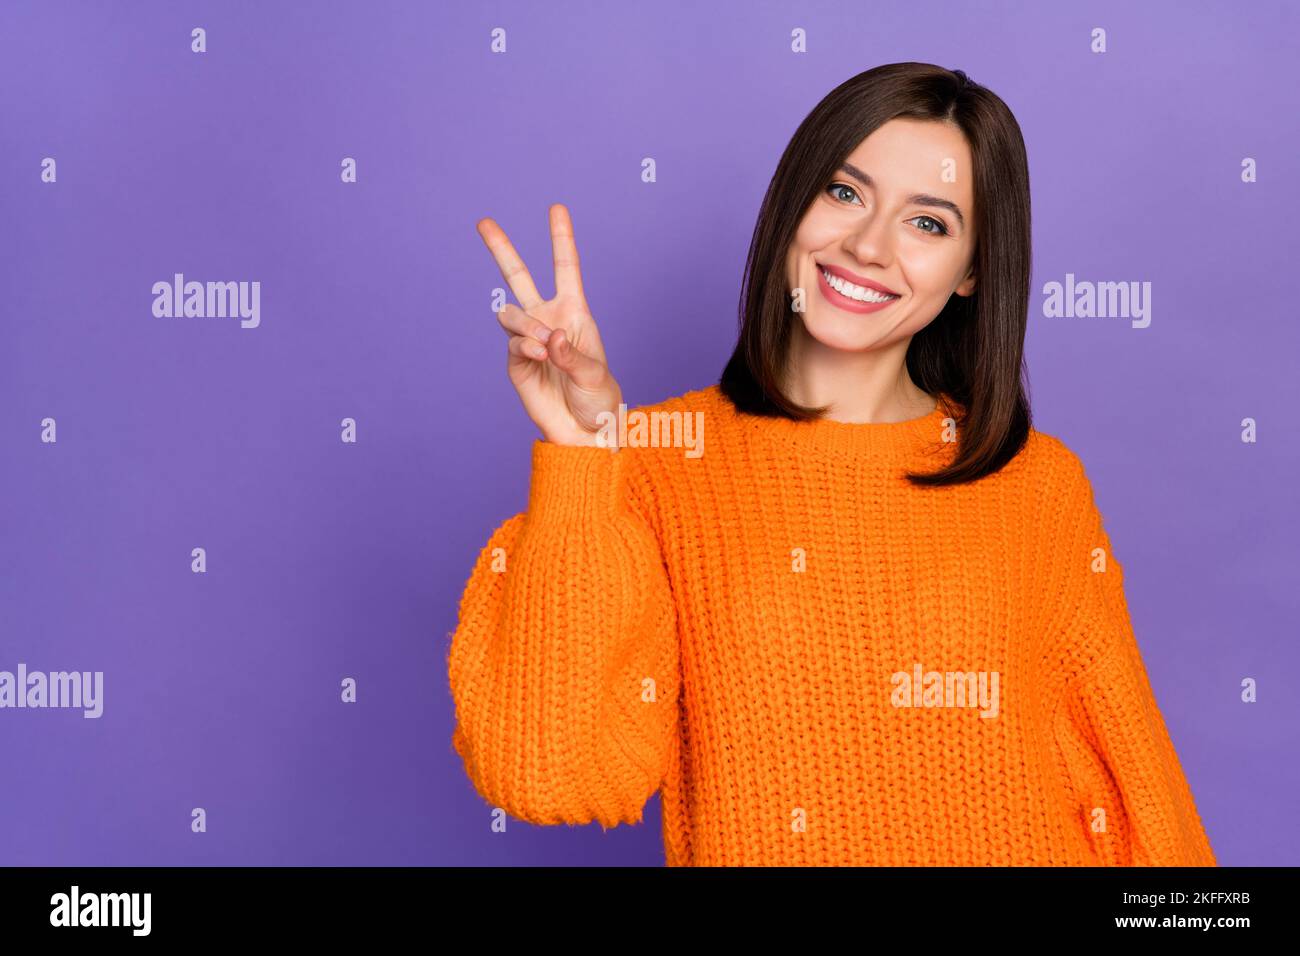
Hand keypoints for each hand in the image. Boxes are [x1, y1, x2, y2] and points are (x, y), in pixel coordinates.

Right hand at [476, 204, 621, 446]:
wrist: (584, 433)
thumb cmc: (599, 400)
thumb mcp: (596, 374)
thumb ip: (572, 354)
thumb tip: (548, 336)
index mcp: (575, 313)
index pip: (566, 268)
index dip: (561, 238)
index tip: (556, 208)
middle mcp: (549, 320)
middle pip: (520, 277)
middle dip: (501, 249)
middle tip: (483, 221)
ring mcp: (529, 340)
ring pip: (512, 313)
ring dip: (525, 325)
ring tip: (542, 345)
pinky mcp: (516, 362)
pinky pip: (512, 342)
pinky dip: (524, 346)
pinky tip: (537, 356)